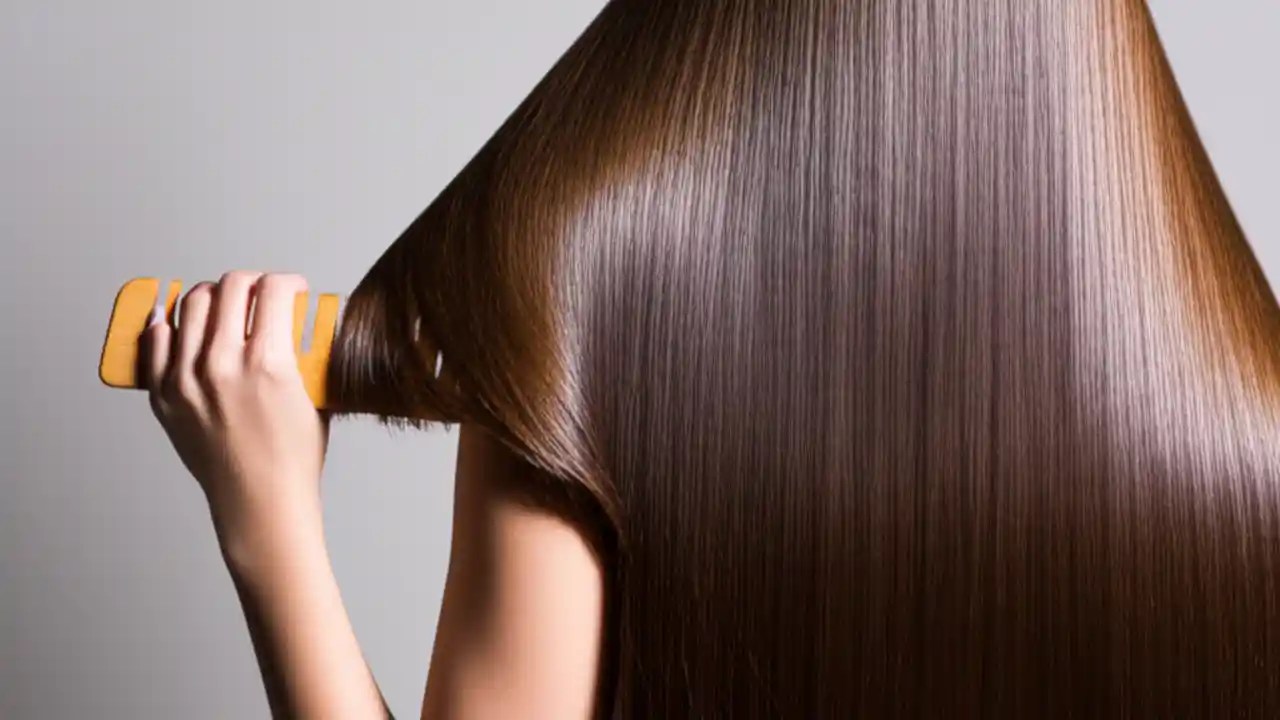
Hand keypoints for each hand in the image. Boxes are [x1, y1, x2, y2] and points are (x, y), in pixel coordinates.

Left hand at [139, 271, 328, 572]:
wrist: (260, 503)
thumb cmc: (292, 460)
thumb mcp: (313, 397)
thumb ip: (301, 355)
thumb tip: (296, 324)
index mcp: (268, 362)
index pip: (272, 290)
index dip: (287, 280)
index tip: (291, 287)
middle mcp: (222, 363)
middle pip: (231, 287)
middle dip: (252, 281)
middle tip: (260, 291)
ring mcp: (187, 378)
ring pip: (192, 304)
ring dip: (213, 295)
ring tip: (222, 303)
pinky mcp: (164, 395)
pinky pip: (156, 339)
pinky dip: (167, 321)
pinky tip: (176, 316)